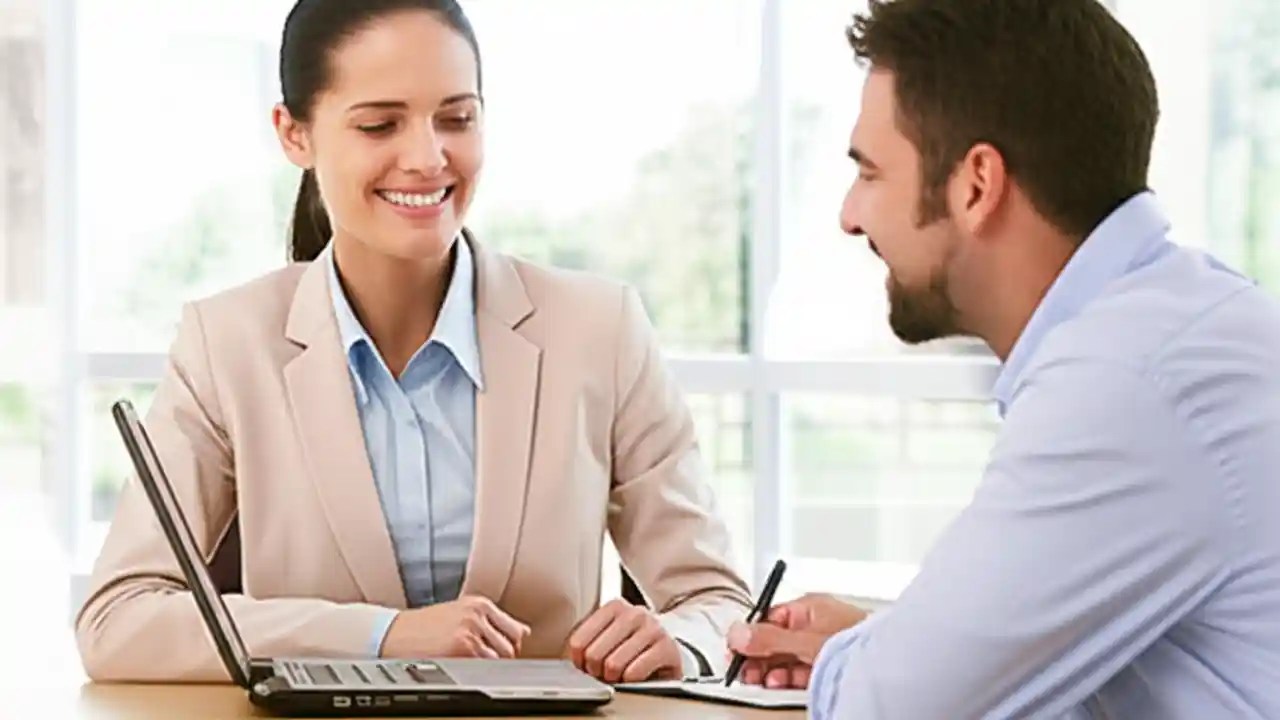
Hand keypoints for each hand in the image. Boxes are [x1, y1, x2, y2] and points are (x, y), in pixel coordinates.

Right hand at [379, 595, 530, 659]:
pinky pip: (485, 665)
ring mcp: (471, 630)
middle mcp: (478, 615)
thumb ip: (488, 621)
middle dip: (503, 658)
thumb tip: (522, 634)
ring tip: (472, 665)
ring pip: (500, 657)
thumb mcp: (458, 612)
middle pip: (511, 645)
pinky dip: (480, 671)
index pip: (516, 629)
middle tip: (484, 662)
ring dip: (490, 665)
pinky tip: (465, 668)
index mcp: (479, 604)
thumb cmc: (423, 626)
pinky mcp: (462, 647)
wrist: (394, 632)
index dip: (513, 646)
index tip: (505, 654)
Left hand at [567, 599, 682, 682]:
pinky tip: (634, 677)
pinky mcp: (666, 648)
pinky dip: (630, 681)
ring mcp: (652, 629)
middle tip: (603, 673)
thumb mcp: (608, 638)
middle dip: (596, 672)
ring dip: (613, 678)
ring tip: (619, 676)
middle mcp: (634, 613)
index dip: (579, 662)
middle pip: (594, 654)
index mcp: (614, 607)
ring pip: (614, 664)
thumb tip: (572, 661)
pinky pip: (635, 672)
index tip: (586, 665)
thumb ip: (588, 643)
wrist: (666, 651)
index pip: (578, 641)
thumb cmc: (632, 647)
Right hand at [726, 593, 866, 688]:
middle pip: (777, 640)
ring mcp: (824, 646)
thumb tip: (737, 634)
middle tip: (743, 671)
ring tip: (761, 680)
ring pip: (788, 658)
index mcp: (810, 608)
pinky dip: (788, 678)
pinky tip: (780, 684)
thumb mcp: (804, 641)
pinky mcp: (830, 667)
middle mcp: (817, 624)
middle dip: (758, 657)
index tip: (735, 651)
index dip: (750, 635)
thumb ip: (768, 638)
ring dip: (772, 670)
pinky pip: (802, 671)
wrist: (893, 665)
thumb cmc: (858, 643)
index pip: (769, 619)